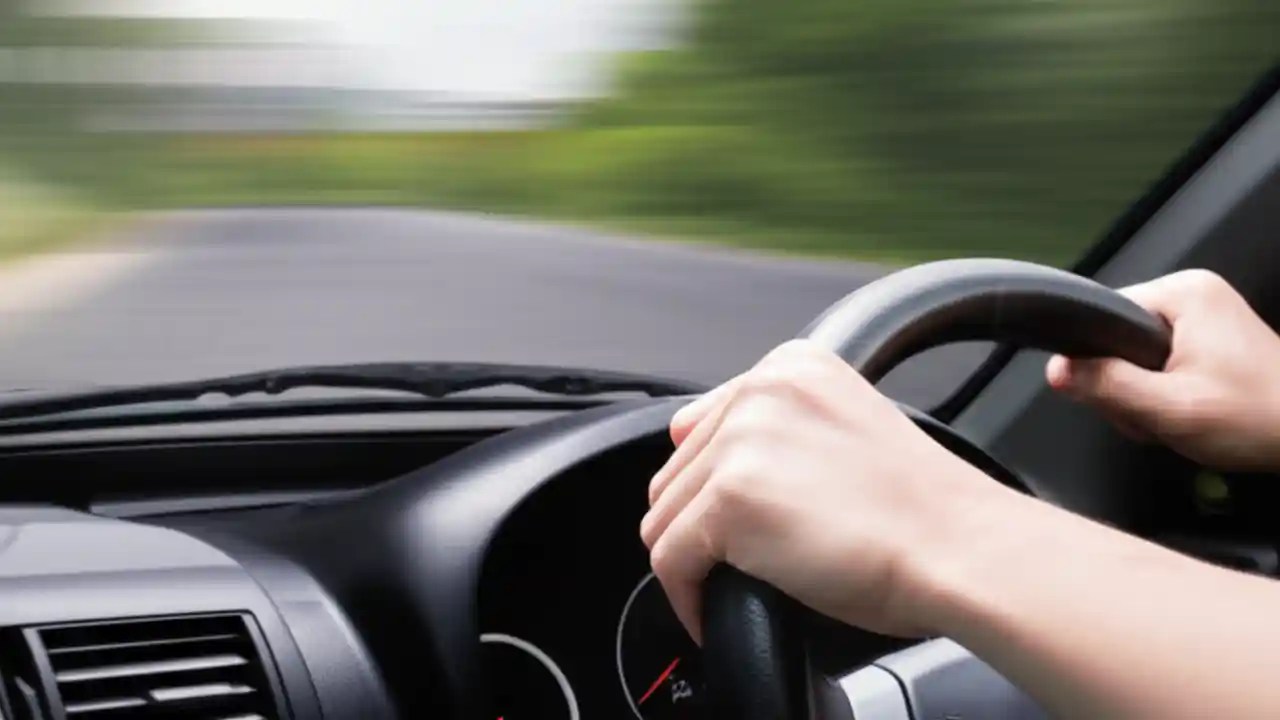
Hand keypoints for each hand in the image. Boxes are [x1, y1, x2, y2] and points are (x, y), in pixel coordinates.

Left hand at [639, 340, 1011, 642]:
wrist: (960, 548)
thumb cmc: (922, 508)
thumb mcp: (845, 430)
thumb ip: (780, 427)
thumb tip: (707, 450)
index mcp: (790, 365)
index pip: (701, 426)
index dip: (711, 485)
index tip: (729, 522)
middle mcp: (759, 390)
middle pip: (677, 470)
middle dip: (697, 524)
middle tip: (731, 564)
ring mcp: (740, 441)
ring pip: (665, 514)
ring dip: (689, 559)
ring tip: (722, 587)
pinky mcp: (729, 498)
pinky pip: (670, 558)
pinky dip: (684, 596)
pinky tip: (711, 613)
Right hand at [1046, 269, 1279, 470]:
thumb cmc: (1258, 418)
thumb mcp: (1170, 408)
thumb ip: (1107, 386)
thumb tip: (1056, 369)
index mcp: (1184, 293)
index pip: (1104, 317)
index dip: (1100, 363)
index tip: (1123, 395)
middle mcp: (1193, 294)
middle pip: (1117, 340)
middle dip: (1126, 387)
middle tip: (1161, 414)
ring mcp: (1203, 315)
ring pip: (1135, 358)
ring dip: (1145, 395)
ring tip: (1179, 415)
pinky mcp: (1209, 338)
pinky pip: (1159, 363)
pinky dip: (1164, 393)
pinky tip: (1185, 411)